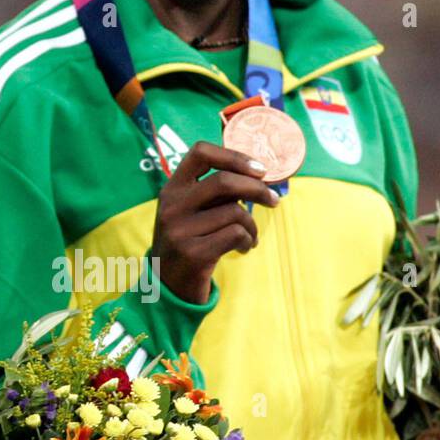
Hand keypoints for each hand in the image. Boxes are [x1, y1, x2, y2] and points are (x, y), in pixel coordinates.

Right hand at [152, 141, 278, 303]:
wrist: (167, 286)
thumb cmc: (188, 242)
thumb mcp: (188, 212)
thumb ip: (211, 193)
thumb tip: (256, 175)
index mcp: (172, 189)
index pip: (200, 153)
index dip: (234, 156)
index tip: (258, 169)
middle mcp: (172, 206)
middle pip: (224, 181)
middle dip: (257, 188)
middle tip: (273, 199)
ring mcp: (181, 230)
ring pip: (235, 212)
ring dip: (252, 225)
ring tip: (250, 236)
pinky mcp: (194, 253)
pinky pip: (236, 235)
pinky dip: (248, 241)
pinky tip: (242, 248)